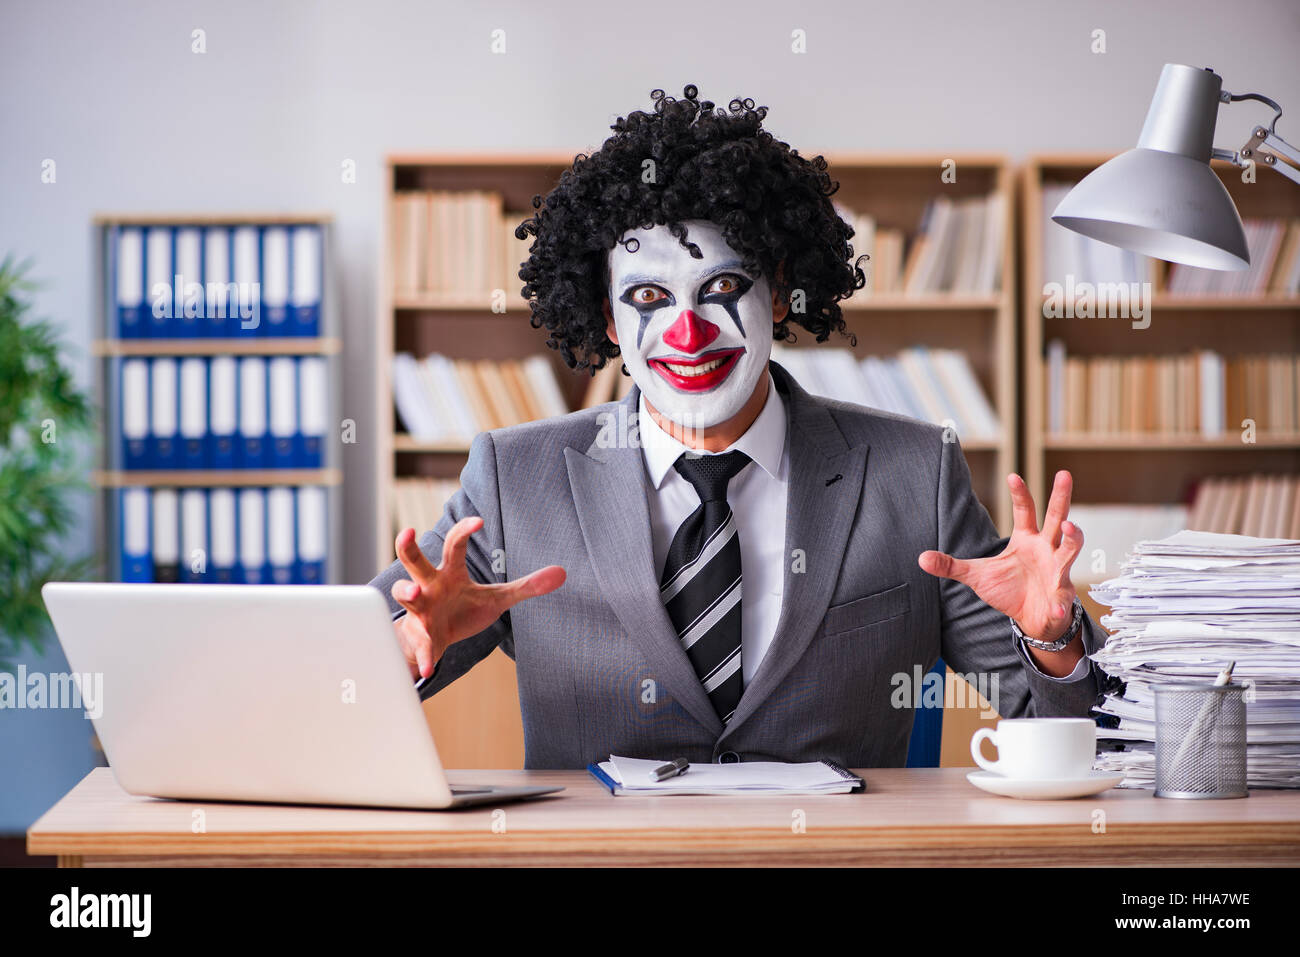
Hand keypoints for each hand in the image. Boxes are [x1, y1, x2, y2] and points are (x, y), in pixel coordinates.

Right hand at [391, 518, 565, 680]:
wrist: (432, 639)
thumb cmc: (463, 609)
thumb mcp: (498, 598)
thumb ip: (527, 587)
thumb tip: (563, 573)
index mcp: (451, 573)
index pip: (454, 545)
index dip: (464, 531)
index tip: (479, 521)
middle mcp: (431, 585)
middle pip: (415, 561)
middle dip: (408, 547)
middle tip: (408, 532)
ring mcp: (421, 610)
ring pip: (406, 594)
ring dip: (407, 592)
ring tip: (415, 594)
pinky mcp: (421, 636)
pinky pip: (421, 644)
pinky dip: (425, 656)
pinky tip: (429, 669)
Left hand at [917, 471, 1083, 642]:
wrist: (1030, 618)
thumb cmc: (1008, 589)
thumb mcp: (976, 576)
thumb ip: (951, 566)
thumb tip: (921, 558)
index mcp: (1026, 539)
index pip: (1025, 510)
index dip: (1020, 493)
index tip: (1013, 475)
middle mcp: (1046, 548)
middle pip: (1057, 516)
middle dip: (1061, 496)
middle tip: (1064, 474)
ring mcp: (1058, 568)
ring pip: (1071, 547)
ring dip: (1073, 537)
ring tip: (1069, 527)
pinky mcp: (1062, 595)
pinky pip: (1062, 597)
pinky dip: (1058, 603)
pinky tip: (1054, 607)